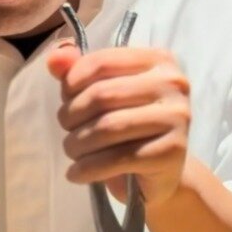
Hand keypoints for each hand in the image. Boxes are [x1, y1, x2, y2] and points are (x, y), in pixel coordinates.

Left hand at [47, 45, 190, 207]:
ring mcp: (178, 116)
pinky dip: (88, 168)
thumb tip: (53, 58)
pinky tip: (75, 173)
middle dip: (72, 114)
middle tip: (65, 128)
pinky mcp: (174, 151)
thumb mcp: (102, 90)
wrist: (162, 171)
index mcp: (157, 59)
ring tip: (70, 149)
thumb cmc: (127, 122)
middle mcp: (173, 83)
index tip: (65, 99)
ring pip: (108, 127)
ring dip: (77, 142)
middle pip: (102, 95)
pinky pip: (119, 158)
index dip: (72, 81)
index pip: (101, 62)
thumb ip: (75, 69)